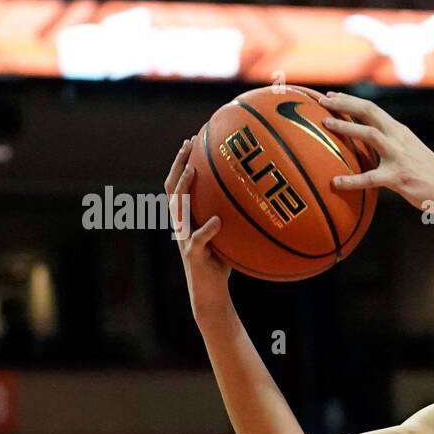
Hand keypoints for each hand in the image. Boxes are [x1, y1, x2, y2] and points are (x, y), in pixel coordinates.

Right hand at [165, 137, 230, 323]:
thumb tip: (260, 193)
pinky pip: (198, 240)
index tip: (192, 140)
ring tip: (193, 172)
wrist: (211, 292)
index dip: (182, 162)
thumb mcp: (230, 234)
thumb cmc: (223, 261)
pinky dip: (207, 230)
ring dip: (184, 189)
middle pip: (172, 189)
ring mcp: (184, 239)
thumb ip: (236, 215)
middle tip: (188, 145)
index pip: (179, 184)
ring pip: (178, 209)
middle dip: (178, 164)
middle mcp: (181, 224)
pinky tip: (217, 221)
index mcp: (188, 217)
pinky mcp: (193, 255)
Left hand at [319, 92, 433, 212]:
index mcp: (399, 131)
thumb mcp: (410, 151)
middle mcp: (398, 138)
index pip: (371, 108)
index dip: (350, 100)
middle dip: (344, 103)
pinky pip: (370, 177)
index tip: (331, 96)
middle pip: (368, 111)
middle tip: (322, 100)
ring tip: (325, 124)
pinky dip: (351, 180)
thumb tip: (370, 145)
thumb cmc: (429, 172)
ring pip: (369, 134)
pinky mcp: (399, 177)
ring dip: (345, 127)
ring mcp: (398, 156)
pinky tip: (336, 182)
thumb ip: (392, 145)